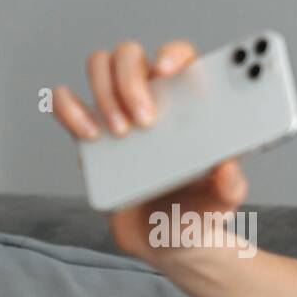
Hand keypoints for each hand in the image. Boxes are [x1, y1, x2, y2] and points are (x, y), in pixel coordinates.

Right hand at [50, 39, 247, 263]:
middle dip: (132, 80)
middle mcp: (155, 99)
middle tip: (145, 122)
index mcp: (193, 106)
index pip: (181, 58)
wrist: (167, 242)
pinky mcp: (91, 132)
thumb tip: (228, 167)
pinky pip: (66, 101)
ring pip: (100, 66)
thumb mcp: (221, 203)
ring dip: (104, 92)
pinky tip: (91, 135)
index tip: (167, 72)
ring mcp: (120, 111)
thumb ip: (230, 187)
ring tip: (122, 134)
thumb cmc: (200, 212)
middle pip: (132, 55)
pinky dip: (69, 109)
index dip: (172, 53)